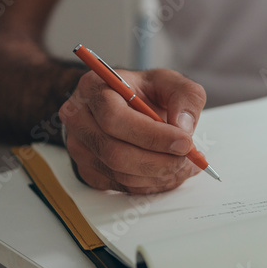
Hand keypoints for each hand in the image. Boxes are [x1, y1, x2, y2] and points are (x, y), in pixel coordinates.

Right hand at [58, 68, 206, 193]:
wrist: (125, 104)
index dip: (152, 135)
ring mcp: (80, 147)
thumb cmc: (144, 91)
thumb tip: (184, 126)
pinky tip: (169, 172)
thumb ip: (185, 96)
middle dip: (158, 161)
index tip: (184, 142)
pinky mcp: (89, 170)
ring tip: (185, 165)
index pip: (115, 117)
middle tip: (187, 158)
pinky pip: (122, 186)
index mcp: (94, 88)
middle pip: (114, 152)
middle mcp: (79, 118)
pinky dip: (152, 184)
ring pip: (120, 173)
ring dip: (159, 175)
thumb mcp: (170, 82)